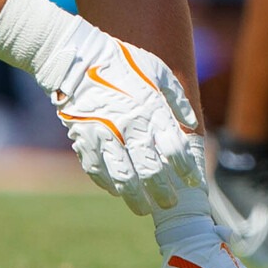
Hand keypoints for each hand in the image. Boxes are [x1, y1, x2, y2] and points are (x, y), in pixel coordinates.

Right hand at [37, 21, 202, 214]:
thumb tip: (192, 123)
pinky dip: (108, 184)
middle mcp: (130, 125)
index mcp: (151, 108)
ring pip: (123, 178)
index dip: (186, 169)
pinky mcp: (83, 141)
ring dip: (135, 198)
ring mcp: (105, 136)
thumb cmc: (120, 62)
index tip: (192, 181)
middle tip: (169, 203)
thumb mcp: (157, 70)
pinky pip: (97, 171)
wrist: (75, 59)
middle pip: (151, 170)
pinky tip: (117, 190)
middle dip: (163, 192)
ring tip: (144, 208)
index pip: (174, 148)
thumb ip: (177, 98)